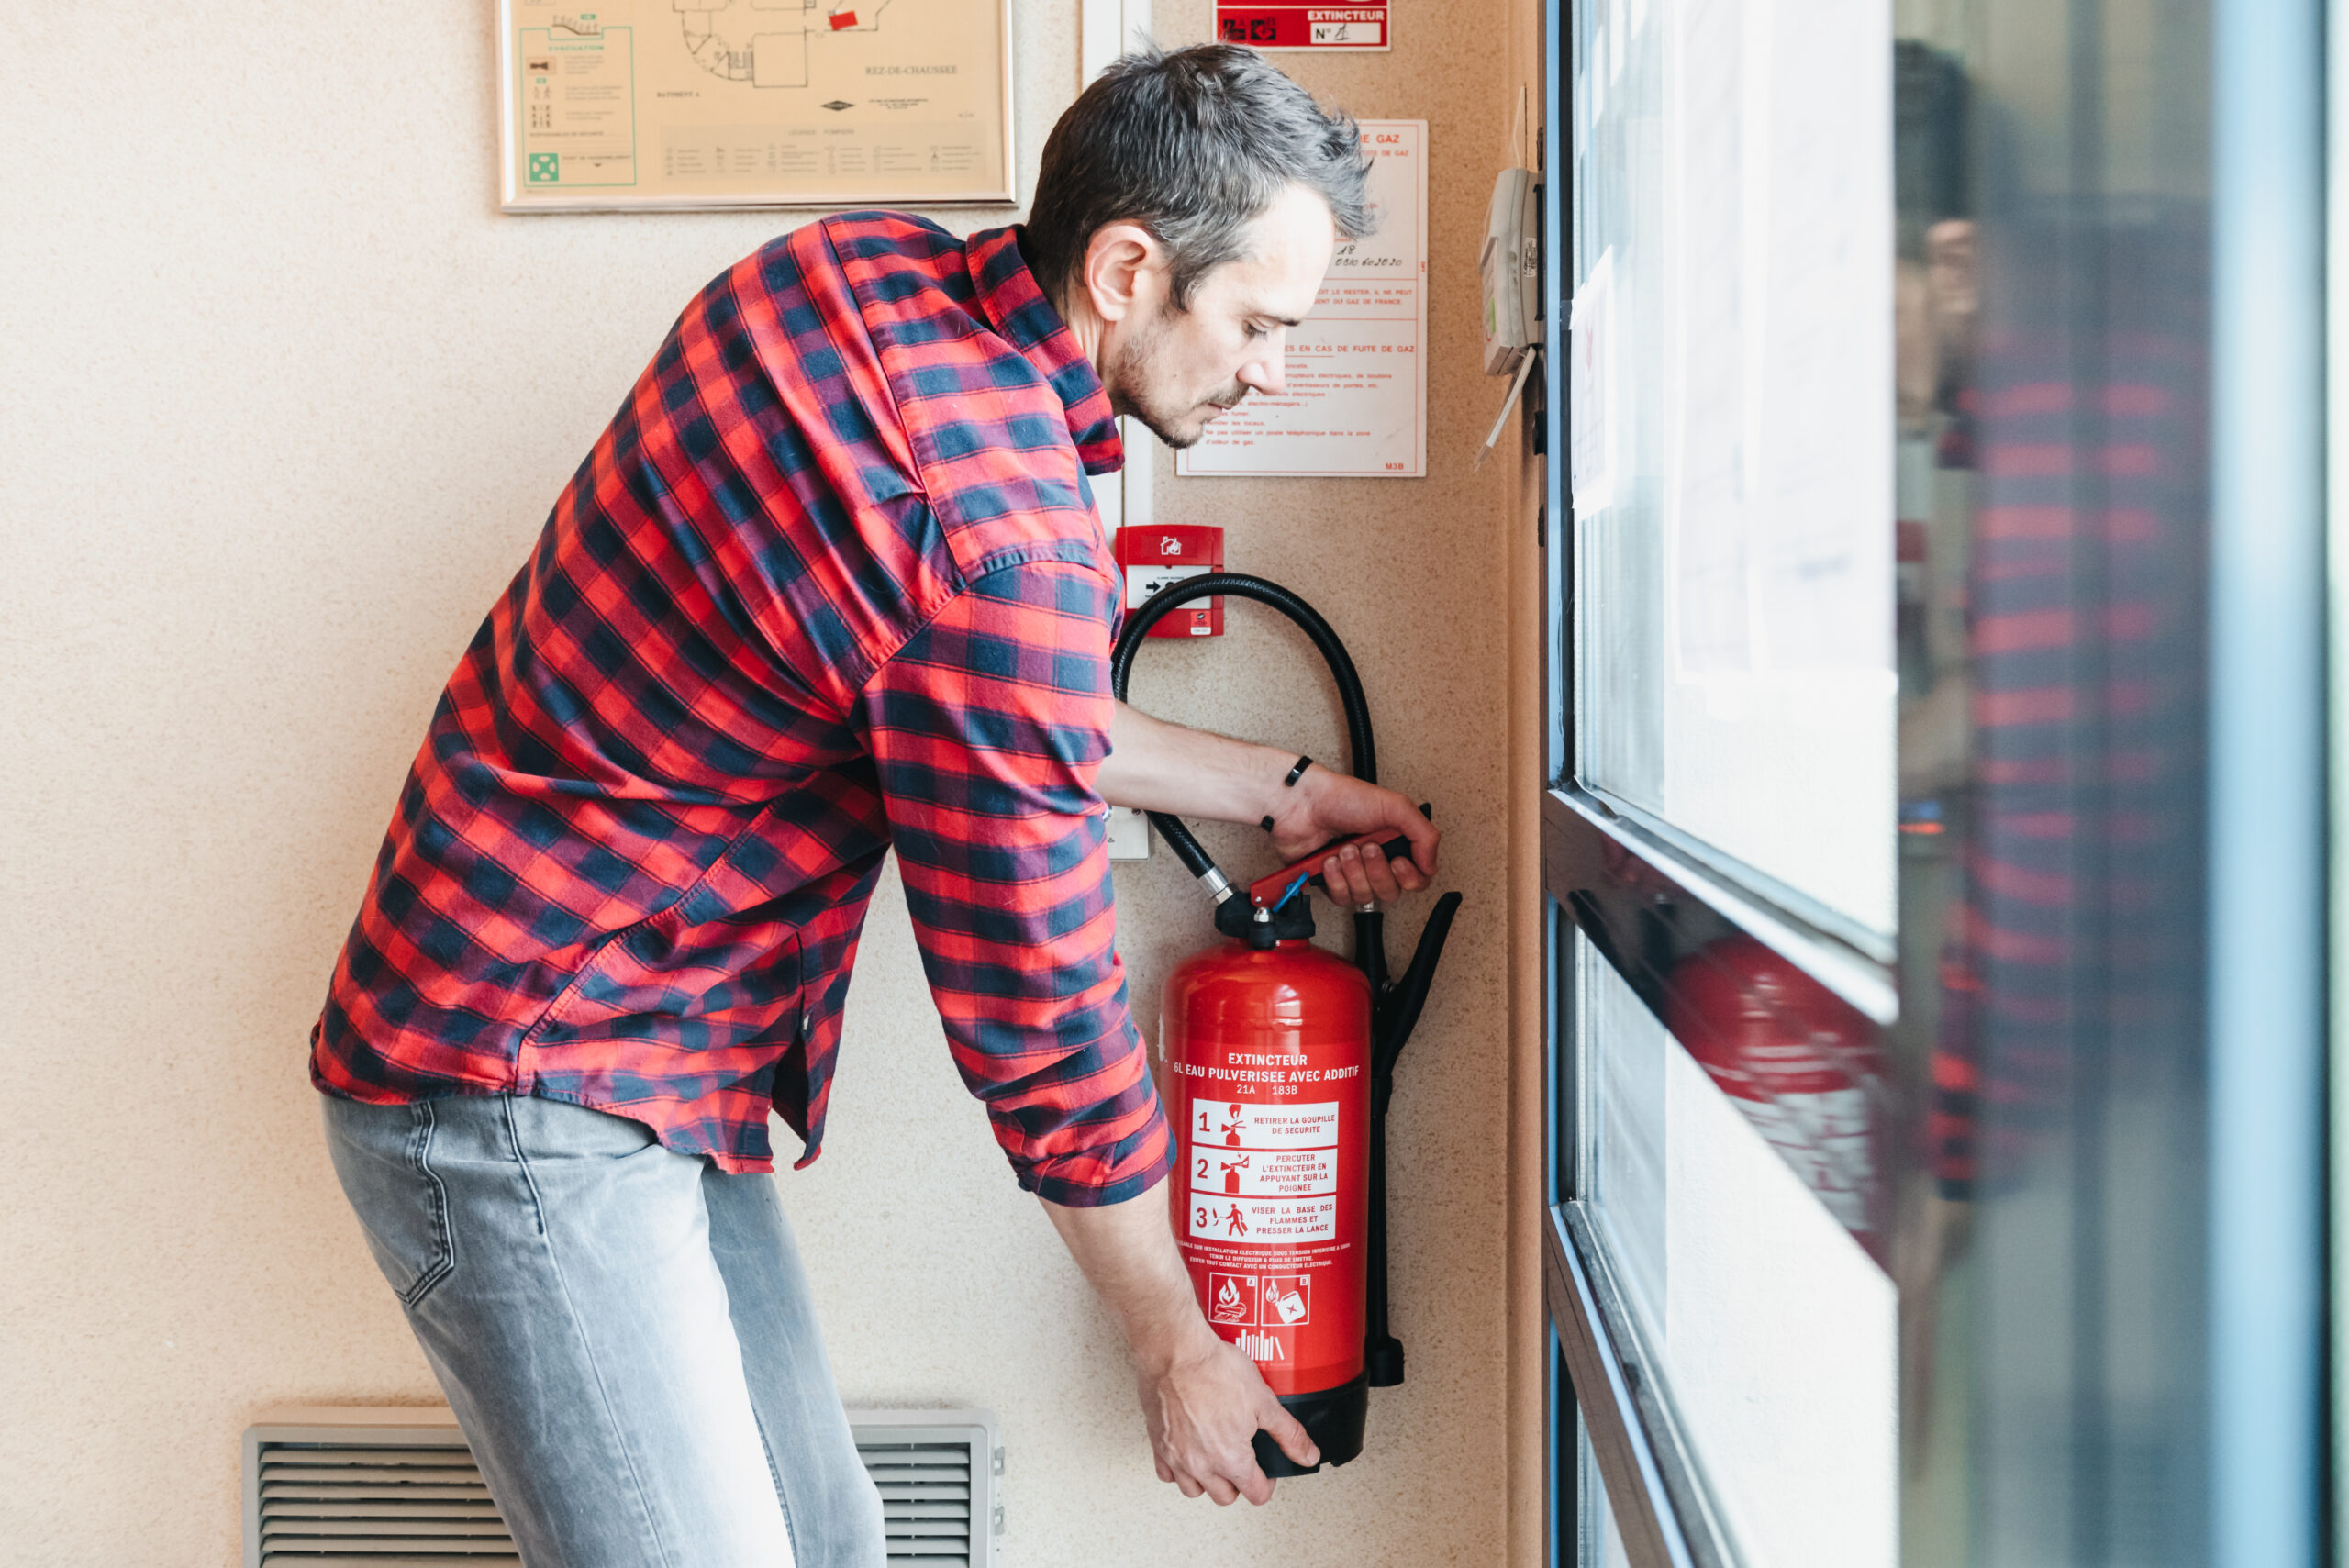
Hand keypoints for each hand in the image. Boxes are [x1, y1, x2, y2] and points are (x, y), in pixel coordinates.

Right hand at [1137, 1322, 1318, 1503]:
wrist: (1175, 1351)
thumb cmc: (1214, 1370)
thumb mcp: (1263, 1401)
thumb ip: (1288, 1434)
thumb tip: (1308, 1455)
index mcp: (1230, 1459)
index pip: (1256, 1494)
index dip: (1267, 1482)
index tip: (1266, 1467)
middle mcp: (1201, 1465)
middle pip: (1225, 1497)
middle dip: (1239, 1484)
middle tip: (1243, 1460)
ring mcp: (1176, 1456)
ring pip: (1194, 1490)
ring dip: (1207, 1481)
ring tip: (1215, 1459)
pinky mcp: (1158, 1443)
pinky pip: (1166, 1474)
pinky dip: (1178, 1470)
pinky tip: (1188, 1451)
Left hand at [1267, 765, 1439, 907]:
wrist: (1301, 804)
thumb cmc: (1341, 798)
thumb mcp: (1395, 806)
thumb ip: (1424, 835)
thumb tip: (1431, 866)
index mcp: (1394, 843)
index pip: (1417, 878)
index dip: (1409, 877)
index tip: (1398, 861)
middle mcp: (1376, 860)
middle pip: (1391, 892)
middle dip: (1376, 870)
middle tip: (1365, 847)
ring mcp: (1353, 872)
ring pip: (1365, 896)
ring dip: (1354, 871)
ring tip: (1343, 849)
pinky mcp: (1331, 881)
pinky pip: (1342, 898)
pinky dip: (1335, 879)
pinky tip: (1329, 860)